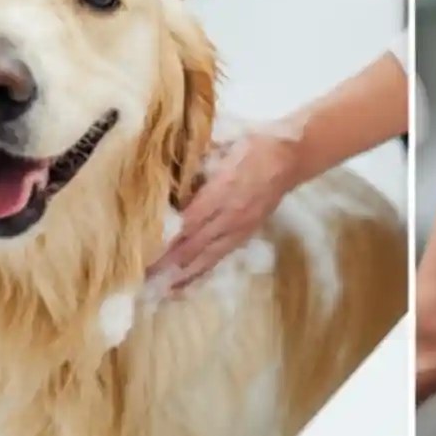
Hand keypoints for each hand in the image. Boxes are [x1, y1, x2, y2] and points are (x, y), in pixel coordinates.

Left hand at [147, 126, 300, 292]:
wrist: (291, 158)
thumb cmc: (254, 146)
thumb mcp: (223, 149)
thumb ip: (197, 167)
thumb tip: (172, 182)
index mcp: (222, 190)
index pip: (189, 220)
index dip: (168, 238)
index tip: (145, 250)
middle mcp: (230, 214)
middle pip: (195, 243)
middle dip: (169, 261)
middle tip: (145, 276)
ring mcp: (240, 227)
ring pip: (208, 255)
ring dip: (186, 272)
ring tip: (165, 288)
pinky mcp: (247, 233)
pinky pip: (222, 255)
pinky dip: (204, 268)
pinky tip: (191, 277)